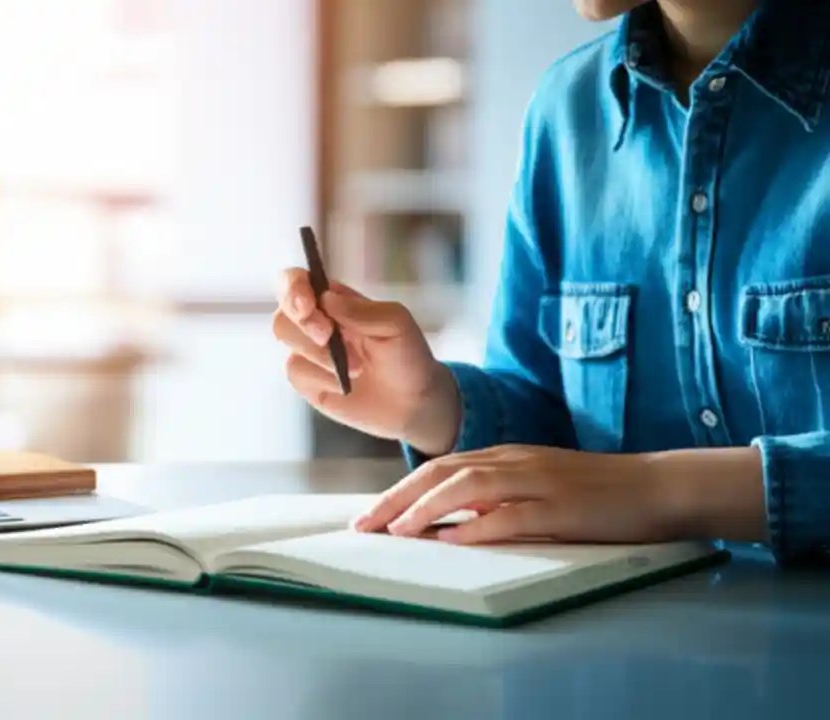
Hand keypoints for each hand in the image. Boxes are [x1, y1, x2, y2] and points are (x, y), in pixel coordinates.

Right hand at [272, 269, 459, 453]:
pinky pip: (295, 371)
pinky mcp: (305, 379)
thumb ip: (361, 310)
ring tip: (357, 368)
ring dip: (320, 355)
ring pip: (288, 341)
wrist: (411, 402)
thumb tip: (325, 299)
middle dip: (304, 325)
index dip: (293, 289)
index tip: (308, 306)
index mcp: (333, 299)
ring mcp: (307, 351)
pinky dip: (322, 378)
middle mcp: (314, 321)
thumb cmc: (405, 355)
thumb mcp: (395, 324)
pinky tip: (344, 384)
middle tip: (328, 338)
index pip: (296, 281)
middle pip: (283, 313)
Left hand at [352, 444, 766, 544]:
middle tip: (364, 525)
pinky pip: (512, 516)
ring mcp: (537, 482)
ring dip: (427, 508)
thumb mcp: (534, 487)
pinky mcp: (561, 508)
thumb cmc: (594, 493)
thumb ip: (494, 498)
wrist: (656, 487)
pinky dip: (478, 527)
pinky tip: (452, 540)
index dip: (399, 490)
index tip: (368, 516)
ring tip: (397, 530)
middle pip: (441, 472)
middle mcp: (513, 462)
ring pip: (469, 486)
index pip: (438, 468)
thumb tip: (446, 522)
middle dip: (397, 498)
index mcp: (504, 456)